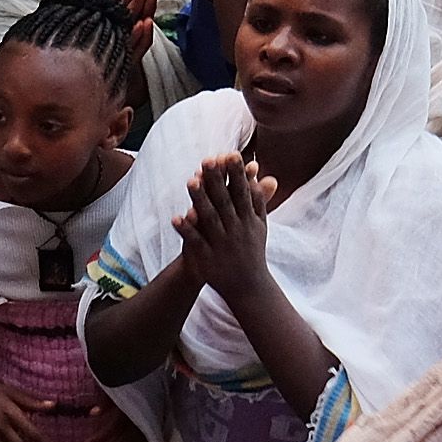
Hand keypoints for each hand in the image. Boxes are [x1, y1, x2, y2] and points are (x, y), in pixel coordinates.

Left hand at [171, 152, 273, 297]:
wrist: (248, 288)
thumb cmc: (252, 251)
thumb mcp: (260, 226)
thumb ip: (260, 200)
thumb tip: (266, 175)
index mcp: (249, 221)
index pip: (242, 193)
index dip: (236, 174)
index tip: (230, 154)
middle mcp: (237, 230)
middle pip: (225, 202)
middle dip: (217, 181)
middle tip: (207, 159)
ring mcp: (222, 244)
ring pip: (210, 219)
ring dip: (200, 200)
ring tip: (190, 181)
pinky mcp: (208, 258)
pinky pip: (196, 242)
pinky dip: (187, 230)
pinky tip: (176, 217)